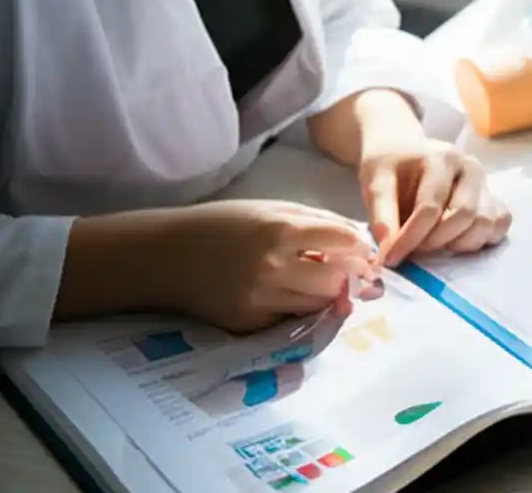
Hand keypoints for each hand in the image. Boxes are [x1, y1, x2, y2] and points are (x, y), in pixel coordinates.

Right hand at [159, 201, 378, 332]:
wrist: (166, 256)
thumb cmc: (224, 225)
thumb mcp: (270, 209)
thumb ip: (317, 222)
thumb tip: (358, 240)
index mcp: (279, 230)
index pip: (343, 242)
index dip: (361, 248)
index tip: (365, 251)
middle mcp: (272, 268)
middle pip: (336, 281)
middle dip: (351, 278)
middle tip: (356, 274)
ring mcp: (260, 299)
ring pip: (317, 305)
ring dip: (329, 296)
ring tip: (324, 282)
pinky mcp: (249, 323)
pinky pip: (291, 319)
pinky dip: (299, 308)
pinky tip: (291, 293)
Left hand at [359, 138, 510, 266]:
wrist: (405, 150)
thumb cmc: (390, 166)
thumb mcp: (375, 181)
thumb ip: (381, 214)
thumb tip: (389, 248)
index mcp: (441, 158)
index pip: (430, 207)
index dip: (409, 237)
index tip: (389, 257)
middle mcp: (471, 168)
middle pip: (463, 216)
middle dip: (434, 241)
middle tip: (413, 249)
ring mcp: (486, 184)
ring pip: (485, 223)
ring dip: (458, 243)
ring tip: (433, 243)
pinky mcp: (494, 199)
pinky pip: (500, 225)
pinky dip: (481, 239)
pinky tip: (455, 239)